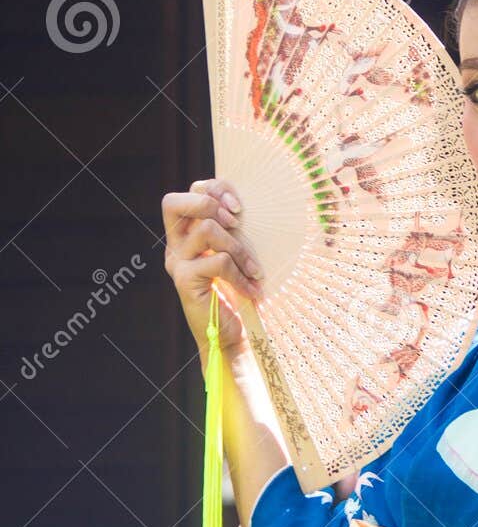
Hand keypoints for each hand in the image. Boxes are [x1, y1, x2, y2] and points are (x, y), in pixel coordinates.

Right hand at [162, 177, 263, 362]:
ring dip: (239, 248)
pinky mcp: (184, 281)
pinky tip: (252, 289)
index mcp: (187, 233)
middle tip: (235, 223)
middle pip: (175, 202)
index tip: (239, 209)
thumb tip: (238, 206)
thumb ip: (232, 229)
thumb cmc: (239, 291)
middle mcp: (175, 245)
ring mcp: (177, 262)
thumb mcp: (237, 252)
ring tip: (254, 270)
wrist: (232, 336)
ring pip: (206, 230)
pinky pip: (218, 261)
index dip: (215, 189)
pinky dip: (242, 274)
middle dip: (210, 204)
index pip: (191, 191)